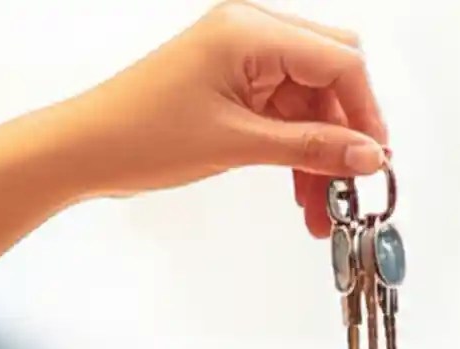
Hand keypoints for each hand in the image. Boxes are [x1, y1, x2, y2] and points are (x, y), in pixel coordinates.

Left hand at [50, 0, 387, 235]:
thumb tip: (366, 154)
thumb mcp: (238, 144)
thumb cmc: (139, 134)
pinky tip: (304, 192)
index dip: (365, 112)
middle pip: (331, 76)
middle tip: (354, 181)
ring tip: (324, 208)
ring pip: (311, 102)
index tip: (375, 158)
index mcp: (250, 29)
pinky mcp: (234, 85)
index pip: (339, 61)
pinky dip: (297, 150)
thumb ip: (311, 147)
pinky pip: (285, 114)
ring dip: (322, 152)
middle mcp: (250, 33)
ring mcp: (242, 59)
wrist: (84, 149)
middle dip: (346, 132)